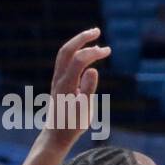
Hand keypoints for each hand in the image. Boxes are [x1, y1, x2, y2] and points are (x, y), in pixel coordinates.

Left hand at [44, 28, 110, 142]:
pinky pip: (65, 60)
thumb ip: (88, 88)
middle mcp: (59, 79)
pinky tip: (87, 54)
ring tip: (93, 37)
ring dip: (78, 43)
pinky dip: (76, 52)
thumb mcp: (84, 110)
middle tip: (97, 30)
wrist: (56, 134)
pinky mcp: (59, 82)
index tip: (108, 51)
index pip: (79, 60)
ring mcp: (57, 79)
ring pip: (64, 53)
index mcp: (66, 85)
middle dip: (81, 38)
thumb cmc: (72, 125)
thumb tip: (93, 70)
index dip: (93, 52)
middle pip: (67, 50)